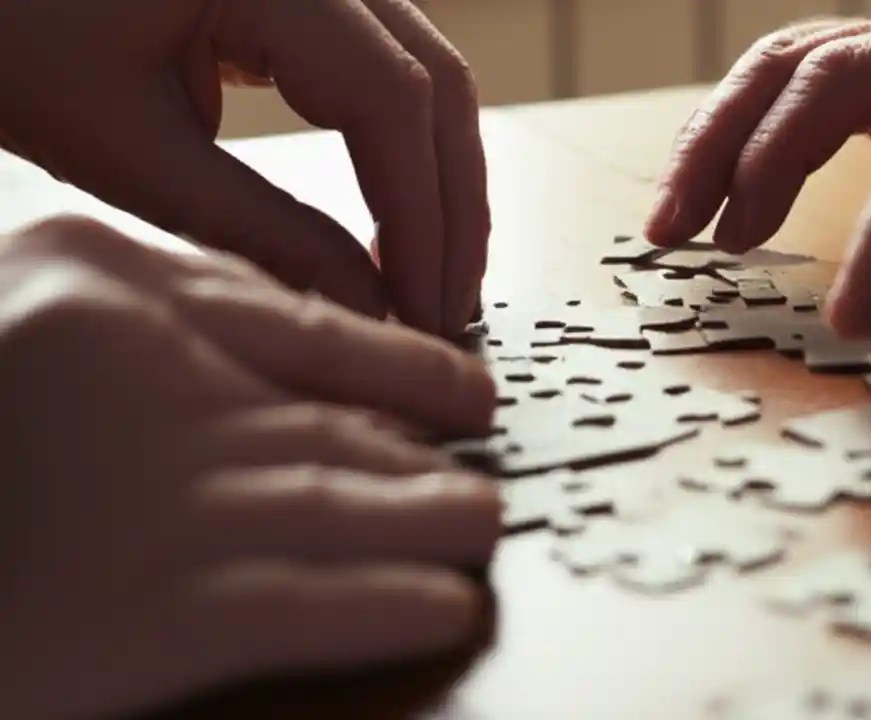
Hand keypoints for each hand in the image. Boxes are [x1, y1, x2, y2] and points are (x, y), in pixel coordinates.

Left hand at [0, 0, 487, 336]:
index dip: (421, 213)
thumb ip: (255, 228)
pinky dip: (398, 146)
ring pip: (421, 73)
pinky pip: (381, 66)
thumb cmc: (4, 31)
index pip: (391, 97)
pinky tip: (400, 210)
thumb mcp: (123, 144)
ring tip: (435, 270)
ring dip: (437, 178)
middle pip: (434, 80)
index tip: (423, 304)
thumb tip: (359, 304)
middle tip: (447, 304)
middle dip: (451, 204)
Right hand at [0, 217, 499, 717]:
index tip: (465, 387)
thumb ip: (152, 327)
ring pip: (344, 494)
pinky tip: (443, 605)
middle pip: (331, 411)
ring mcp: (156, 491)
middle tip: (483, 470)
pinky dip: (393, 604)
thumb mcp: (31, 321)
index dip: (404, 361)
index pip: (299, 318)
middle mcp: (142, 374)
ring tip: (481, 527)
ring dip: (433, 517)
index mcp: (105, 286)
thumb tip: (303, 369)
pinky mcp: (157, 612)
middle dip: (424, 450)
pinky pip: (314, 600)